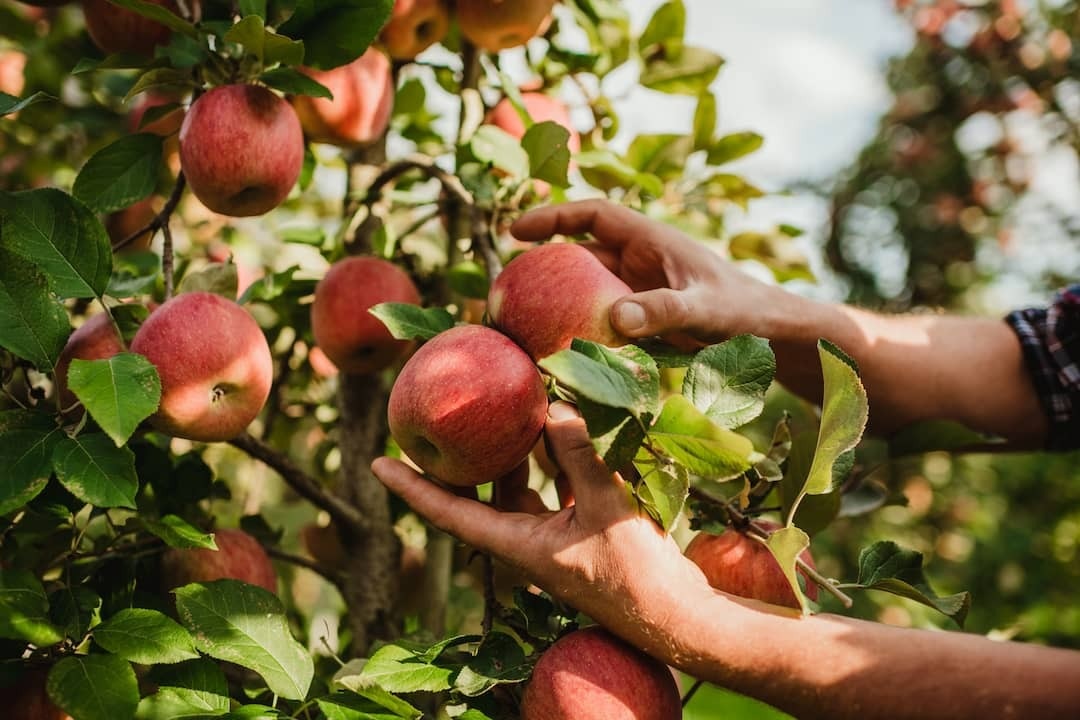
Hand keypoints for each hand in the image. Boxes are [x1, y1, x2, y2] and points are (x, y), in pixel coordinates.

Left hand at [371, 401, 711, 652]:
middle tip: (449, 418)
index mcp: (518, 544)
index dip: (411, 488)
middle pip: (482, 494)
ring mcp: (556, 537)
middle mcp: (528, 540)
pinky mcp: (585, 529)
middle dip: (465, 459)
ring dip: (515, 454)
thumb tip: (553, 407)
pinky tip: (566, 429)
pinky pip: (557, 487)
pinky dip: (557, 460)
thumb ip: (580, 457)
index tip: (376, 463)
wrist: (679, 616)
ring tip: (507, 411)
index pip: (450, 512)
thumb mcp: (605, 510)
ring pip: (521, 487)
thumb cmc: (636, 577)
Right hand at [511, 199, 788, 343]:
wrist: (773, 335)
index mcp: (652, 240)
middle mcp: (642, 261)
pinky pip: (603, 318)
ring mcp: (642, 290)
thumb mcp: (705, 311)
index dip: (553, 217)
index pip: (593, 215)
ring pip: (588, 289)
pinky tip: (557, 352)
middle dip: (544, 264)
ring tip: (521, 321)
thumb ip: (663, 311)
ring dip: (559, 300)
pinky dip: (580, 329)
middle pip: (581, 253)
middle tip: (506, 285)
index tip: (515, 231)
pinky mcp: (645, 319)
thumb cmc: (746, 313)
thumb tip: (614, 318)